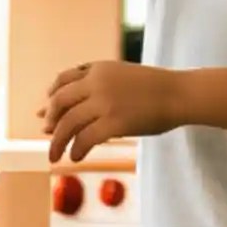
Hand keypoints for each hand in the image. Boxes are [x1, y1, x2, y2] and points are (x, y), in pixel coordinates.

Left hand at [41, 61, 182, 161]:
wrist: (180, 93)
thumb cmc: (155, 88)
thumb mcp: (121, 76)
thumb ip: (98, 86)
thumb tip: (75, 105)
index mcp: (98, 68)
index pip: (62, 80)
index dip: (51, 96)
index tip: (46, 111)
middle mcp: (97, 82)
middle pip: (60, 101)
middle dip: (50, 120)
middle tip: (46, 134)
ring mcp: (105, 102)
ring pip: (68, 123)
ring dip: (57, 142)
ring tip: (54, 156)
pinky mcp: (115, 122)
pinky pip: (85, 138)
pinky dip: (76, 150)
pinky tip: (76, 157)